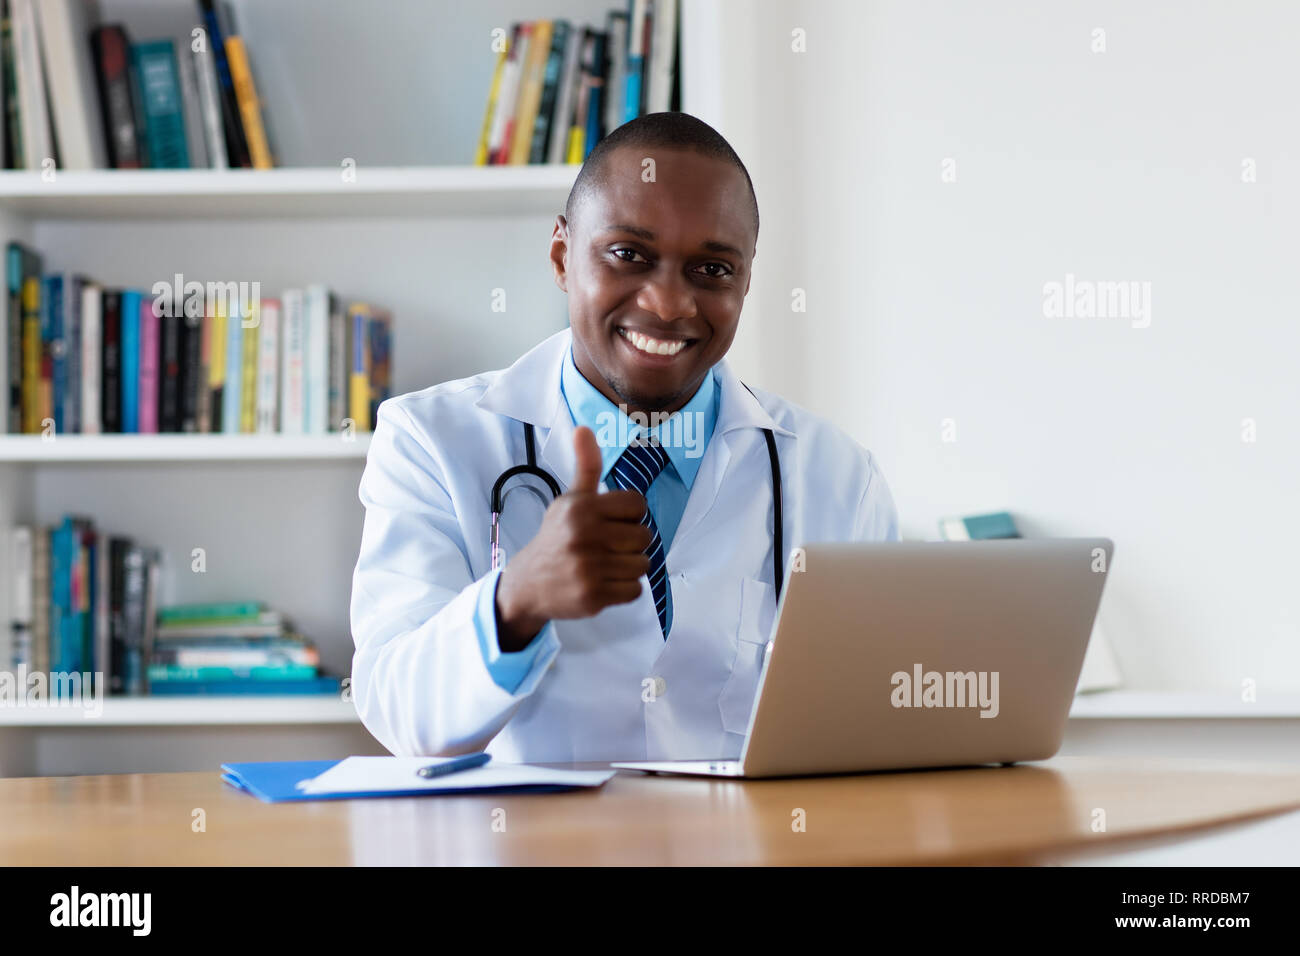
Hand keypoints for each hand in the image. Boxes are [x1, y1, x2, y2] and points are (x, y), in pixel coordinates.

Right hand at [494, 426, 652, 650]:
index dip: (630, 515)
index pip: (638, 505)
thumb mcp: (570, 500)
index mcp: (581, 508)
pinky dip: (625, 589)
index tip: (613, 522)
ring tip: (606, 566)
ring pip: (642, 565)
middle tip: (608, 547)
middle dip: (631, 543)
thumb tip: (584, 428)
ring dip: (629, 567)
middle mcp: (583, 535)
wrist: (529, 584)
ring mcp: (588, 568)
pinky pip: (635, 590)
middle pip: (644, 536)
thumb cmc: (557, 538)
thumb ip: (587, 466)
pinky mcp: (593, 596)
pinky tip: (604, 583)